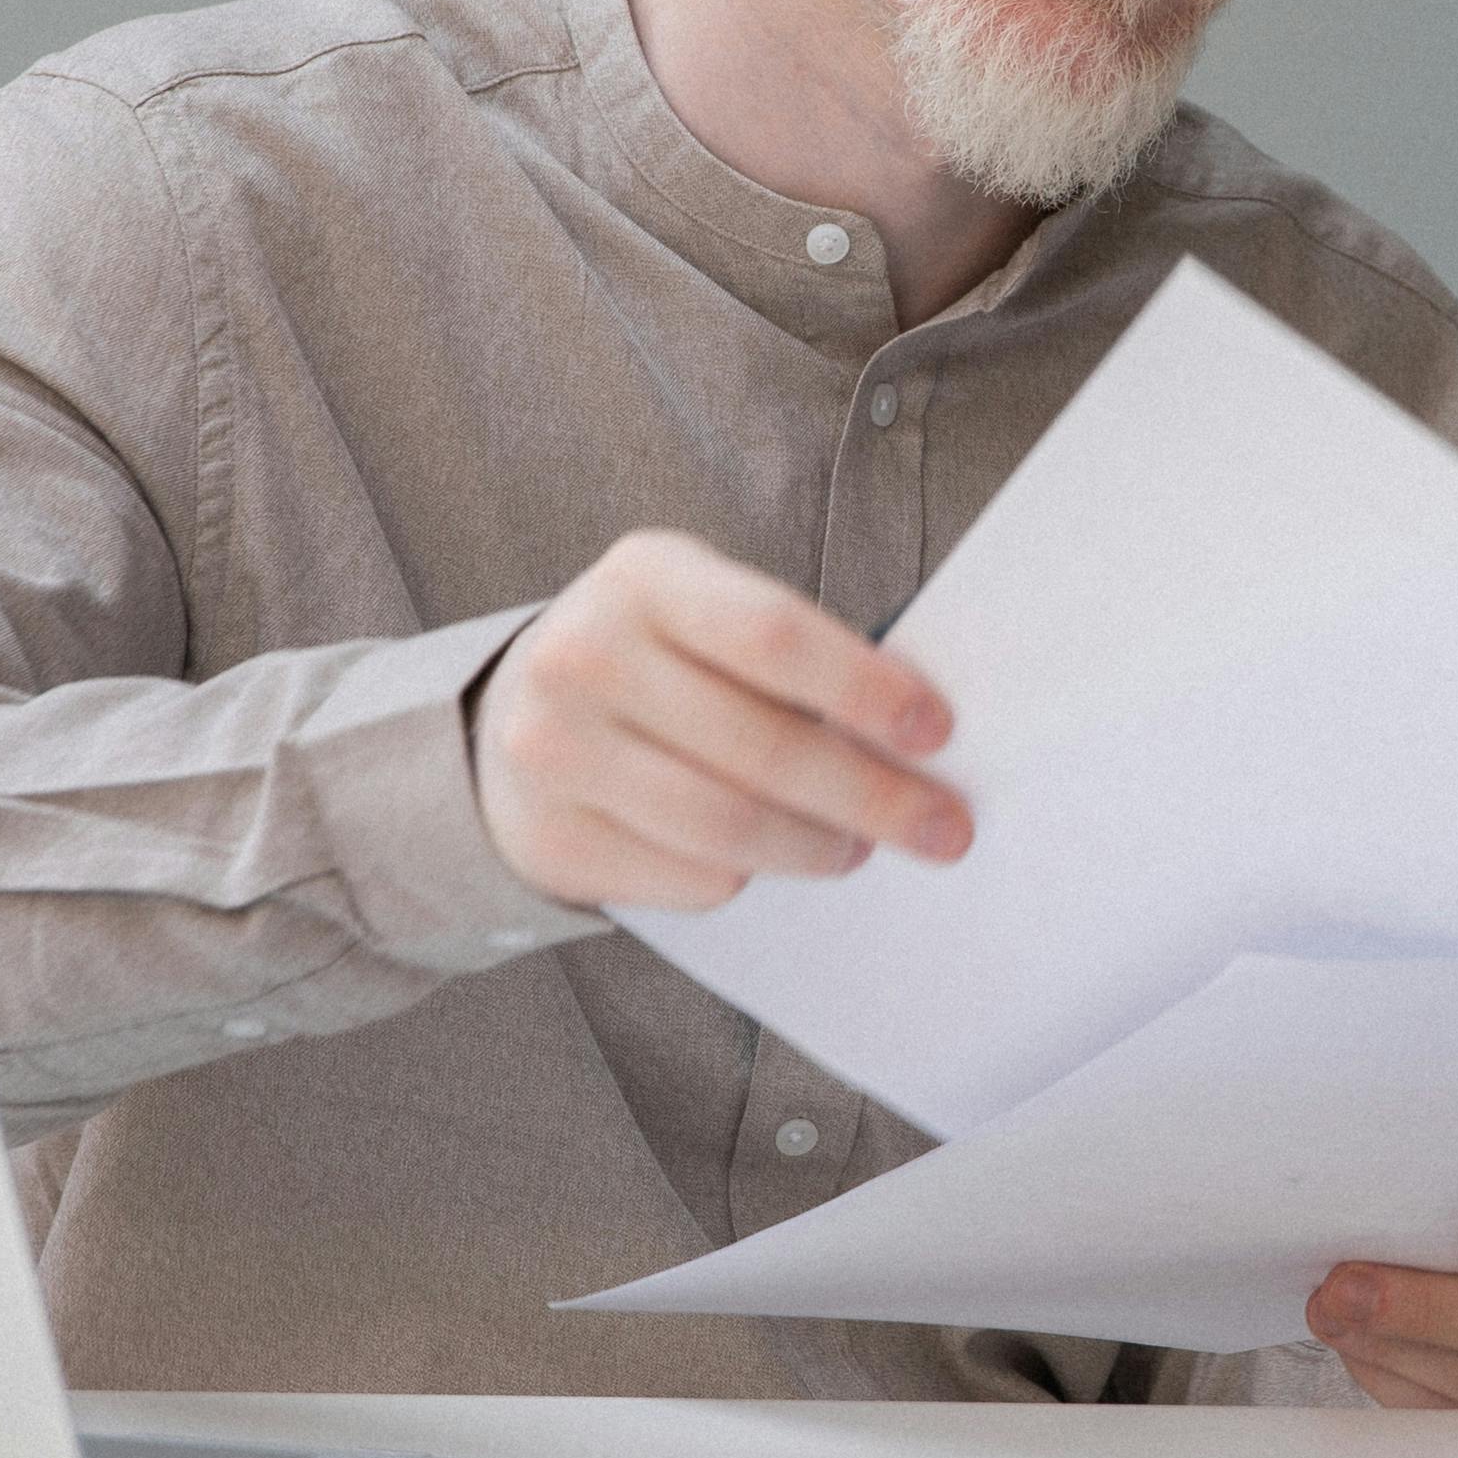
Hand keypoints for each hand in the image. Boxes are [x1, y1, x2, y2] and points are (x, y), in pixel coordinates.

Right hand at [470, 530, 968, 914]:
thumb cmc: (654, 661)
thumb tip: (913, 739)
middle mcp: (584, 656)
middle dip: (872, 795)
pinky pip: (690, 879)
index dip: (866, 689)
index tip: (937, 731)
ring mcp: (554, 752)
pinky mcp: (549, 838)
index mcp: (644, 578)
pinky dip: (749, 877)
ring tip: (855, 846)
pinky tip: (764, 858)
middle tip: (940, 826)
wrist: (518, 719)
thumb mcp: (702, 612)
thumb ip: (787, 656)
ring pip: (729, 828)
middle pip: (763, 747)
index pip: (774, 635)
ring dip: (817, 847)